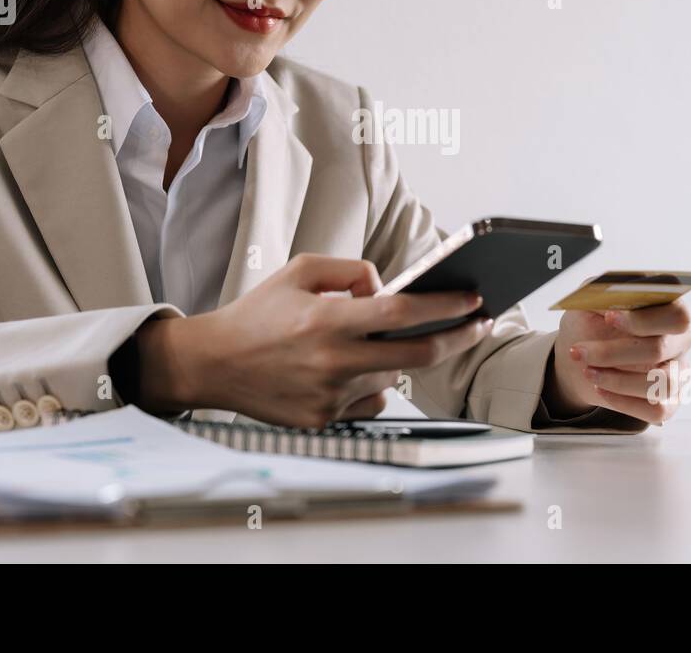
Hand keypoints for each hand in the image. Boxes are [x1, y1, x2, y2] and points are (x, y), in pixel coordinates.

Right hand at [148, 253, 492, 428]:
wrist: (212, 364)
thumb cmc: (258, 313)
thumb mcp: (300, 270)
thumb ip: (350, 270)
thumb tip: (387, 287)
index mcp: (326, 320)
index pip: (402, 313)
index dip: (446, 307)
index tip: (474, 300)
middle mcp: (332, 361)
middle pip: (416, 356)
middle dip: (457, 338)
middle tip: (478, 323)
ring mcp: (329, 396)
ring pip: (393, 378)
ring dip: (400, 358)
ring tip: (380, 342)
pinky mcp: (323, 421)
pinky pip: (372, 403)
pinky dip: (373, 385)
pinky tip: (352, 370)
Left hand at [545, 299, 690, 424]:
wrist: (584, 356)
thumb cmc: (591, 322)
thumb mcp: (589, 301)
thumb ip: (601, 294)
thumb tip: (608, 301)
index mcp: (669, 308)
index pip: (676, 314)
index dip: (644, 319)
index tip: (609, 318)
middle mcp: (680, 341)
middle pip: (660, 349)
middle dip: (614, 352)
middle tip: (579, 352)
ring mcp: (679, 373)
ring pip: (661, 383)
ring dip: (617, 380)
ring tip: (588, 371)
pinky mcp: (670, 401)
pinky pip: (657, 410)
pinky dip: (624, 401)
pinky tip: (600, 389)